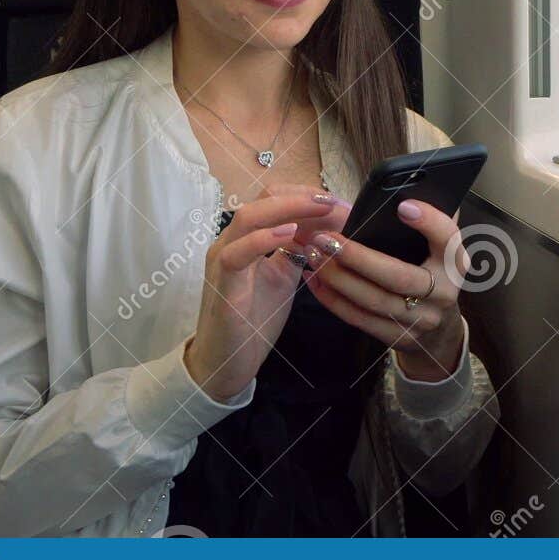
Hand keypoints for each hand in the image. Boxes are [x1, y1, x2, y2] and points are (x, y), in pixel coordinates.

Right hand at [183, 184, 342, 400]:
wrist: (226, 362)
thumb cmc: (253, 320)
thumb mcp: (283, 278)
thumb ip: (296, 253)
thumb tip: (324, 230)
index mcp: (246, 239)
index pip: (272, 201)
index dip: (304, 196)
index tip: (336, 201)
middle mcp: (231, 242)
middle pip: (262, 200)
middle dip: (301, 196)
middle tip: (333, 201)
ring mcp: (222, 259)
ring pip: (248, 218)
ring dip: (287, 209)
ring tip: (318, 208)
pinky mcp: (222, 284)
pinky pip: (237, 253)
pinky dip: (264, 239)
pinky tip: (290, 234)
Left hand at [299, 200, 468, 380]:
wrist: (440, 331)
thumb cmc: (432, 274)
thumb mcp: (440, 251)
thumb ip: (430, 223)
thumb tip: (411, 187)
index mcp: (455, 263)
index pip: (447, 239)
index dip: (428, 222)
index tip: (402, 205)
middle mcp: (443, 293)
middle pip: (398, 276)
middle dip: (358, 257)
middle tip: (326, 238)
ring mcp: (420, 320)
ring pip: (373, 300)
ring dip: (338, 277)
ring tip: (314, 255)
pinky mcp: (397, 338)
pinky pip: (359, 319)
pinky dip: (333, 299)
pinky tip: (314, 279)